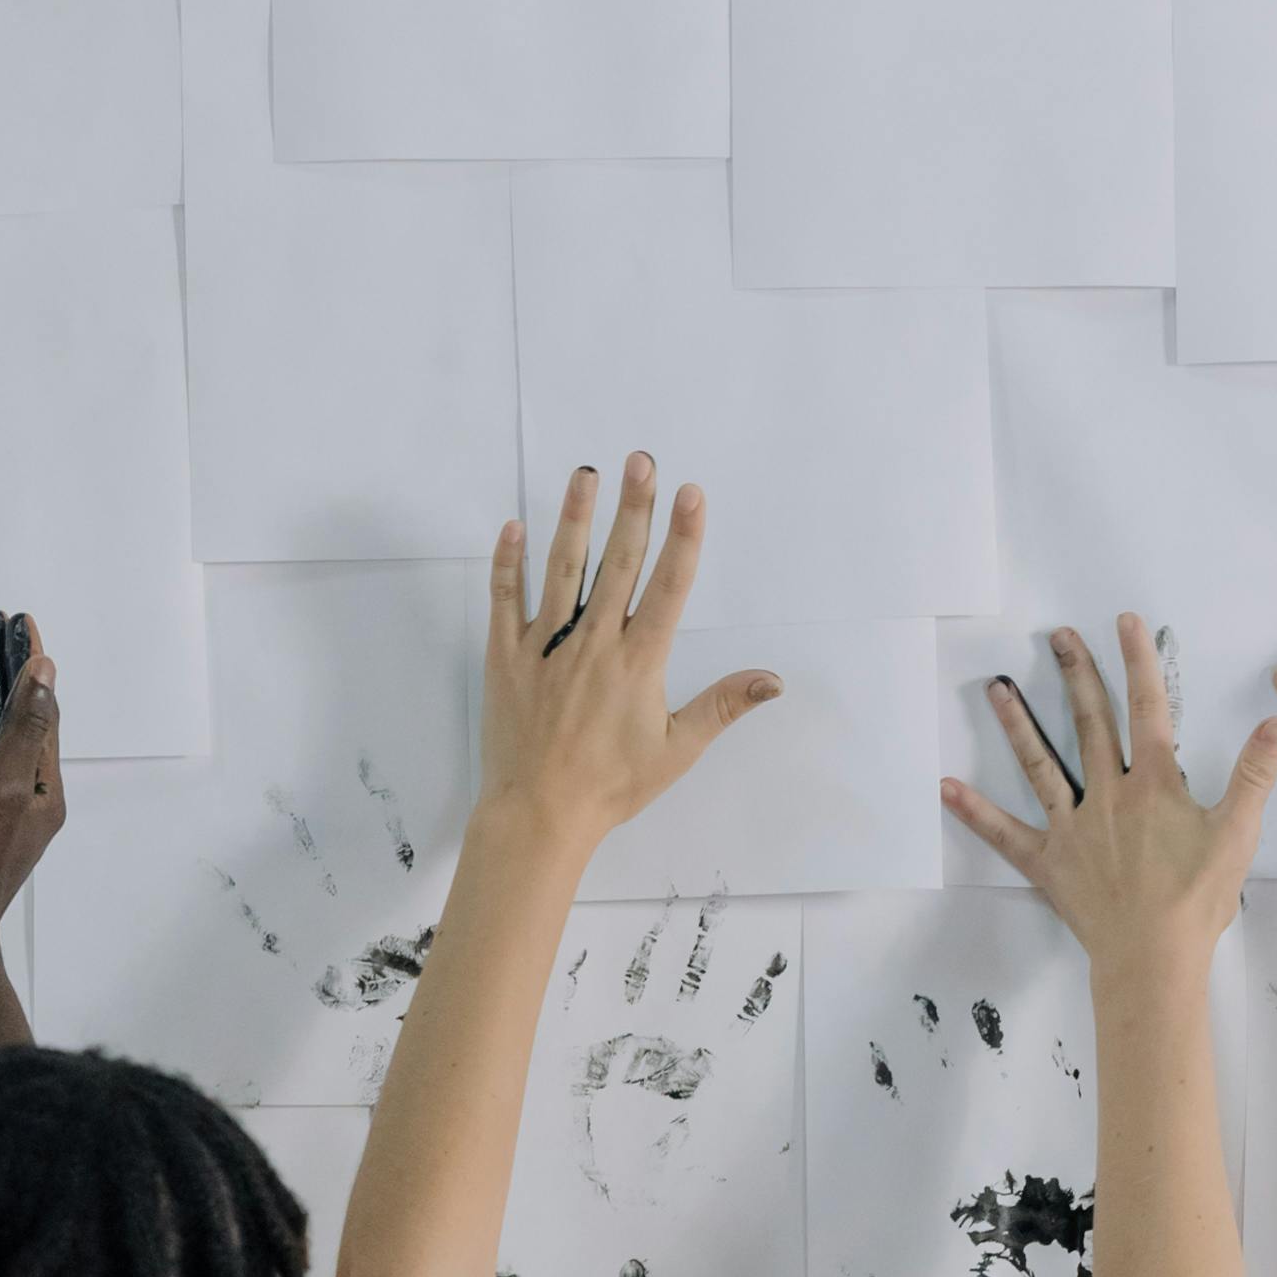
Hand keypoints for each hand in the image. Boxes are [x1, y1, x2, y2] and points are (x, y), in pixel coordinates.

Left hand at [490, 461, 776, 857]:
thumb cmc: (610, 788)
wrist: (539, 817)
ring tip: (585, 474)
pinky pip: (504, 601)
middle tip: (640, 459)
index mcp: (638, 662)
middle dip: (633, 508)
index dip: (683, 537)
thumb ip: (722, 707)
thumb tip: (772, 681)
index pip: (668, 586)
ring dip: (575, 518)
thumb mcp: (676, 751)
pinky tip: (513, 525)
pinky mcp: (507, 659)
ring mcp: (546, 648)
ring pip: (562, 570)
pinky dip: (508, 563)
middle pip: (618, 563)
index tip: (691, 493)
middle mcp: (594, 644)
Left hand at [946, 617, 1276, 955]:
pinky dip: (976, 812)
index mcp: (1154, 784)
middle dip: (1077, 675)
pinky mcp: (1049, 862)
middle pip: (1091, 723)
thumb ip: (1256, 773)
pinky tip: (947, 788)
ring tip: (997, 687)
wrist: (1153, 958)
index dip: (1138, 661)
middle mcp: (1108, 795)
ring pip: (1041, 764)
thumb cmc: (1196, 901)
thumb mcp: (1238, 833)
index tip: (1126, 623)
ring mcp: (1073, 828)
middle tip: (1059, 636)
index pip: (1149, 708)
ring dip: (1018, 724)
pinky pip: (1005, 834)